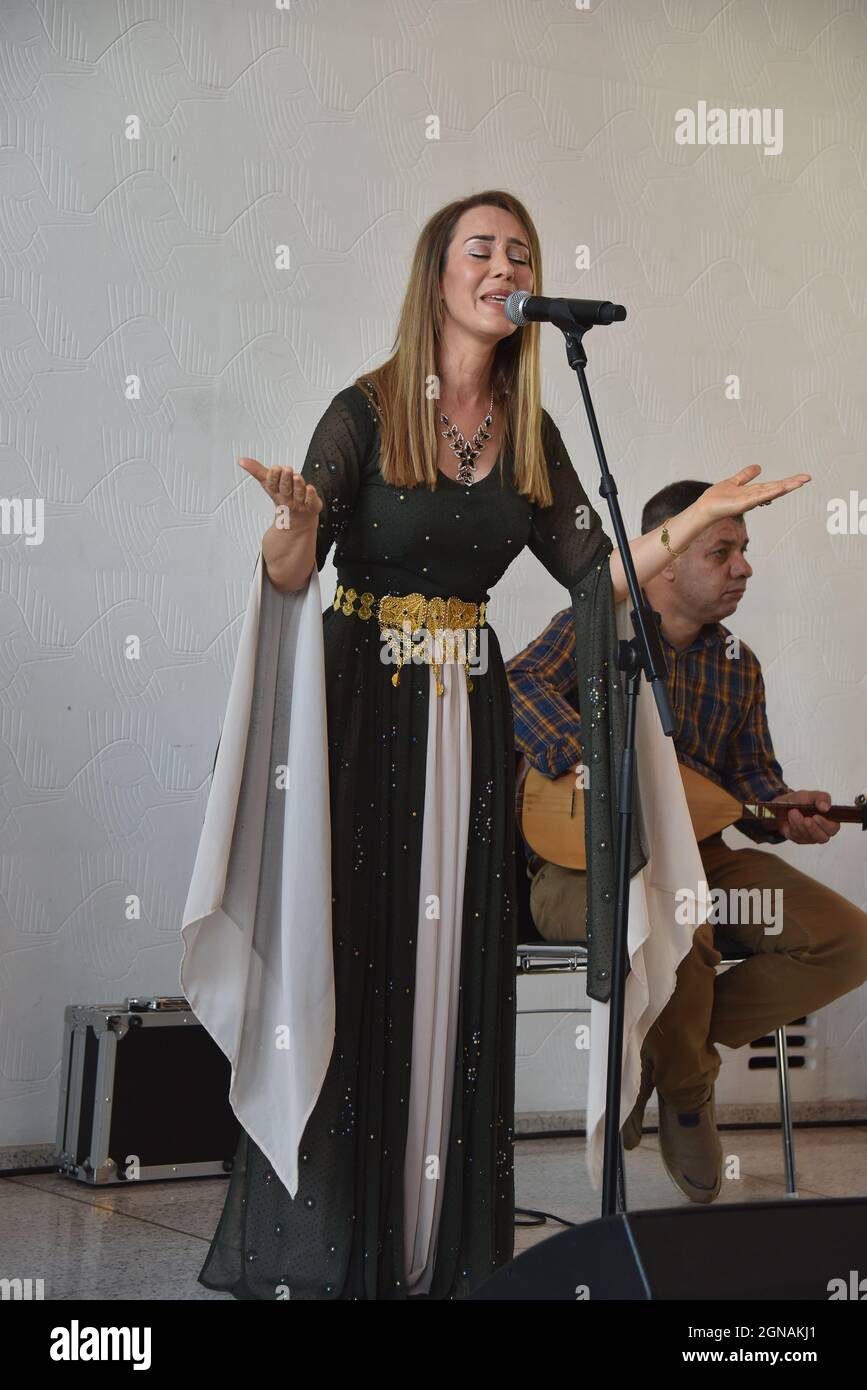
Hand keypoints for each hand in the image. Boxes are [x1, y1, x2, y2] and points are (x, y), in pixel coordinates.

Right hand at [238, 458, 322, 526]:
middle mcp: (287, 498)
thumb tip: (241, 460)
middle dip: (285, 479)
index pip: (272, 484)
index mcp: (276, 491)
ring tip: (297, 477)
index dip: (274, 477)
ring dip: (298, 485)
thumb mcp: (268, 483)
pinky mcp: (312, 506)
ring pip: (298, 494)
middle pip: (285, 489)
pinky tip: (310, 488)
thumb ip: (257, 471)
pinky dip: (311, 495)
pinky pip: (311, 501)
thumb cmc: (283, 498)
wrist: (296, 522)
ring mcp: (299, 503)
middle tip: (286, 469)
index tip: (275, 468)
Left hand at [696, 464, 810, 524]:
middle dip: (792, 483)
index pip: (774, 485)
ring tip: (799, 482)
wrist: (705, 508)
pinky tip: (779, 489)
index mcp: (754, 491)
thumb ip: (746, 475)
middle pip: (776, 488)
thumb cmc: (717, 498)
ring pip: (771, 492)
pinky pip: (758, 497)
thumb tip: (759, 467)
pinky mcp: (743, 504)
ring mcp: (750, 501)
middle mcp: (755, 497)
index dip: (788, 481)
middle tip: (807, 478)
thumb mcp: (734, 481)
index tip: (803, 477)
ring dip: (785, 487)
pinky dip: (769, 493)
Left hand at [771, 790, 839, 844]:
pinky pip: (798, 837)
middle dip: (812, 828)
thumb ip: (822, 798)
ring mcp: (811, 837)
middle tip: (805, 819)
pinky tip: (790, 818)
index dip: (826, 824)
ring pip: (809, 837)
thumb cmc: (802, 800)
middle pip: (823, 837)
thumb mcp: (812, 795)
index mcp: (830, 820)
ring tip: (793, 813)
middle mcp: (822, 831)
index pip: (834, 828)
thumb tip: (826, 807)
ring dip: (800, 825)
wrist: (784, 805)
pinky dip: (793, 827)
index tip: (816, 816)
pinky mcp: (800, 839)